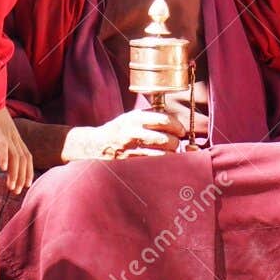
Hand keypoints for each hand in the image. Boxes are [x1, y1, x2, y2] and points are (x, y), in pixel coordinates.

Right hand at [0, 107, 34, 193]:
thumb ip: (1, 143)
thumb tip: (1, 157)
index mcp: (15, 137)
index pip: (27, 156)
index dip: (28, 171)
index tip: (27, 185)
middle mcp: (14, 136)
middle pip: (23, 159)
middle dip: (22, 177)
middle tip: (17, 191)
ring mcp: (6, 133)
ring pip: (15, 156)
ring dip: (14, 172)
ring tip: (12, 186)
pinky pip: (2, 145)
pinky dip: (4, 157)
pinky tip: (3, 169)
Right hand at [63, 108, 185, 161]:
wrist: (97, 144)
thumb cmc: (119, 129)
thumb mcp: (132, 116)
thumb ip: (151, 115)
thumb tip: (174, 119)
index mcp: (135, 119)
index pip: (164, 120)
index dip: (177, 125)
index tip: (181, 130)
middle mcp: (133, 133)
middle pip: (166, 139)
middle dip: (176, 141)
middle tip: (177, 142)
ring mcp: (132, 150)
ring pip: (162, 154)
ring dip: (171, 153)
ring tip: (171, 151)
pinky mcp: (132, 164)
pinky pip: (154, 164)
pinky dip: (163, 162)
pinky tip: (163, 159)